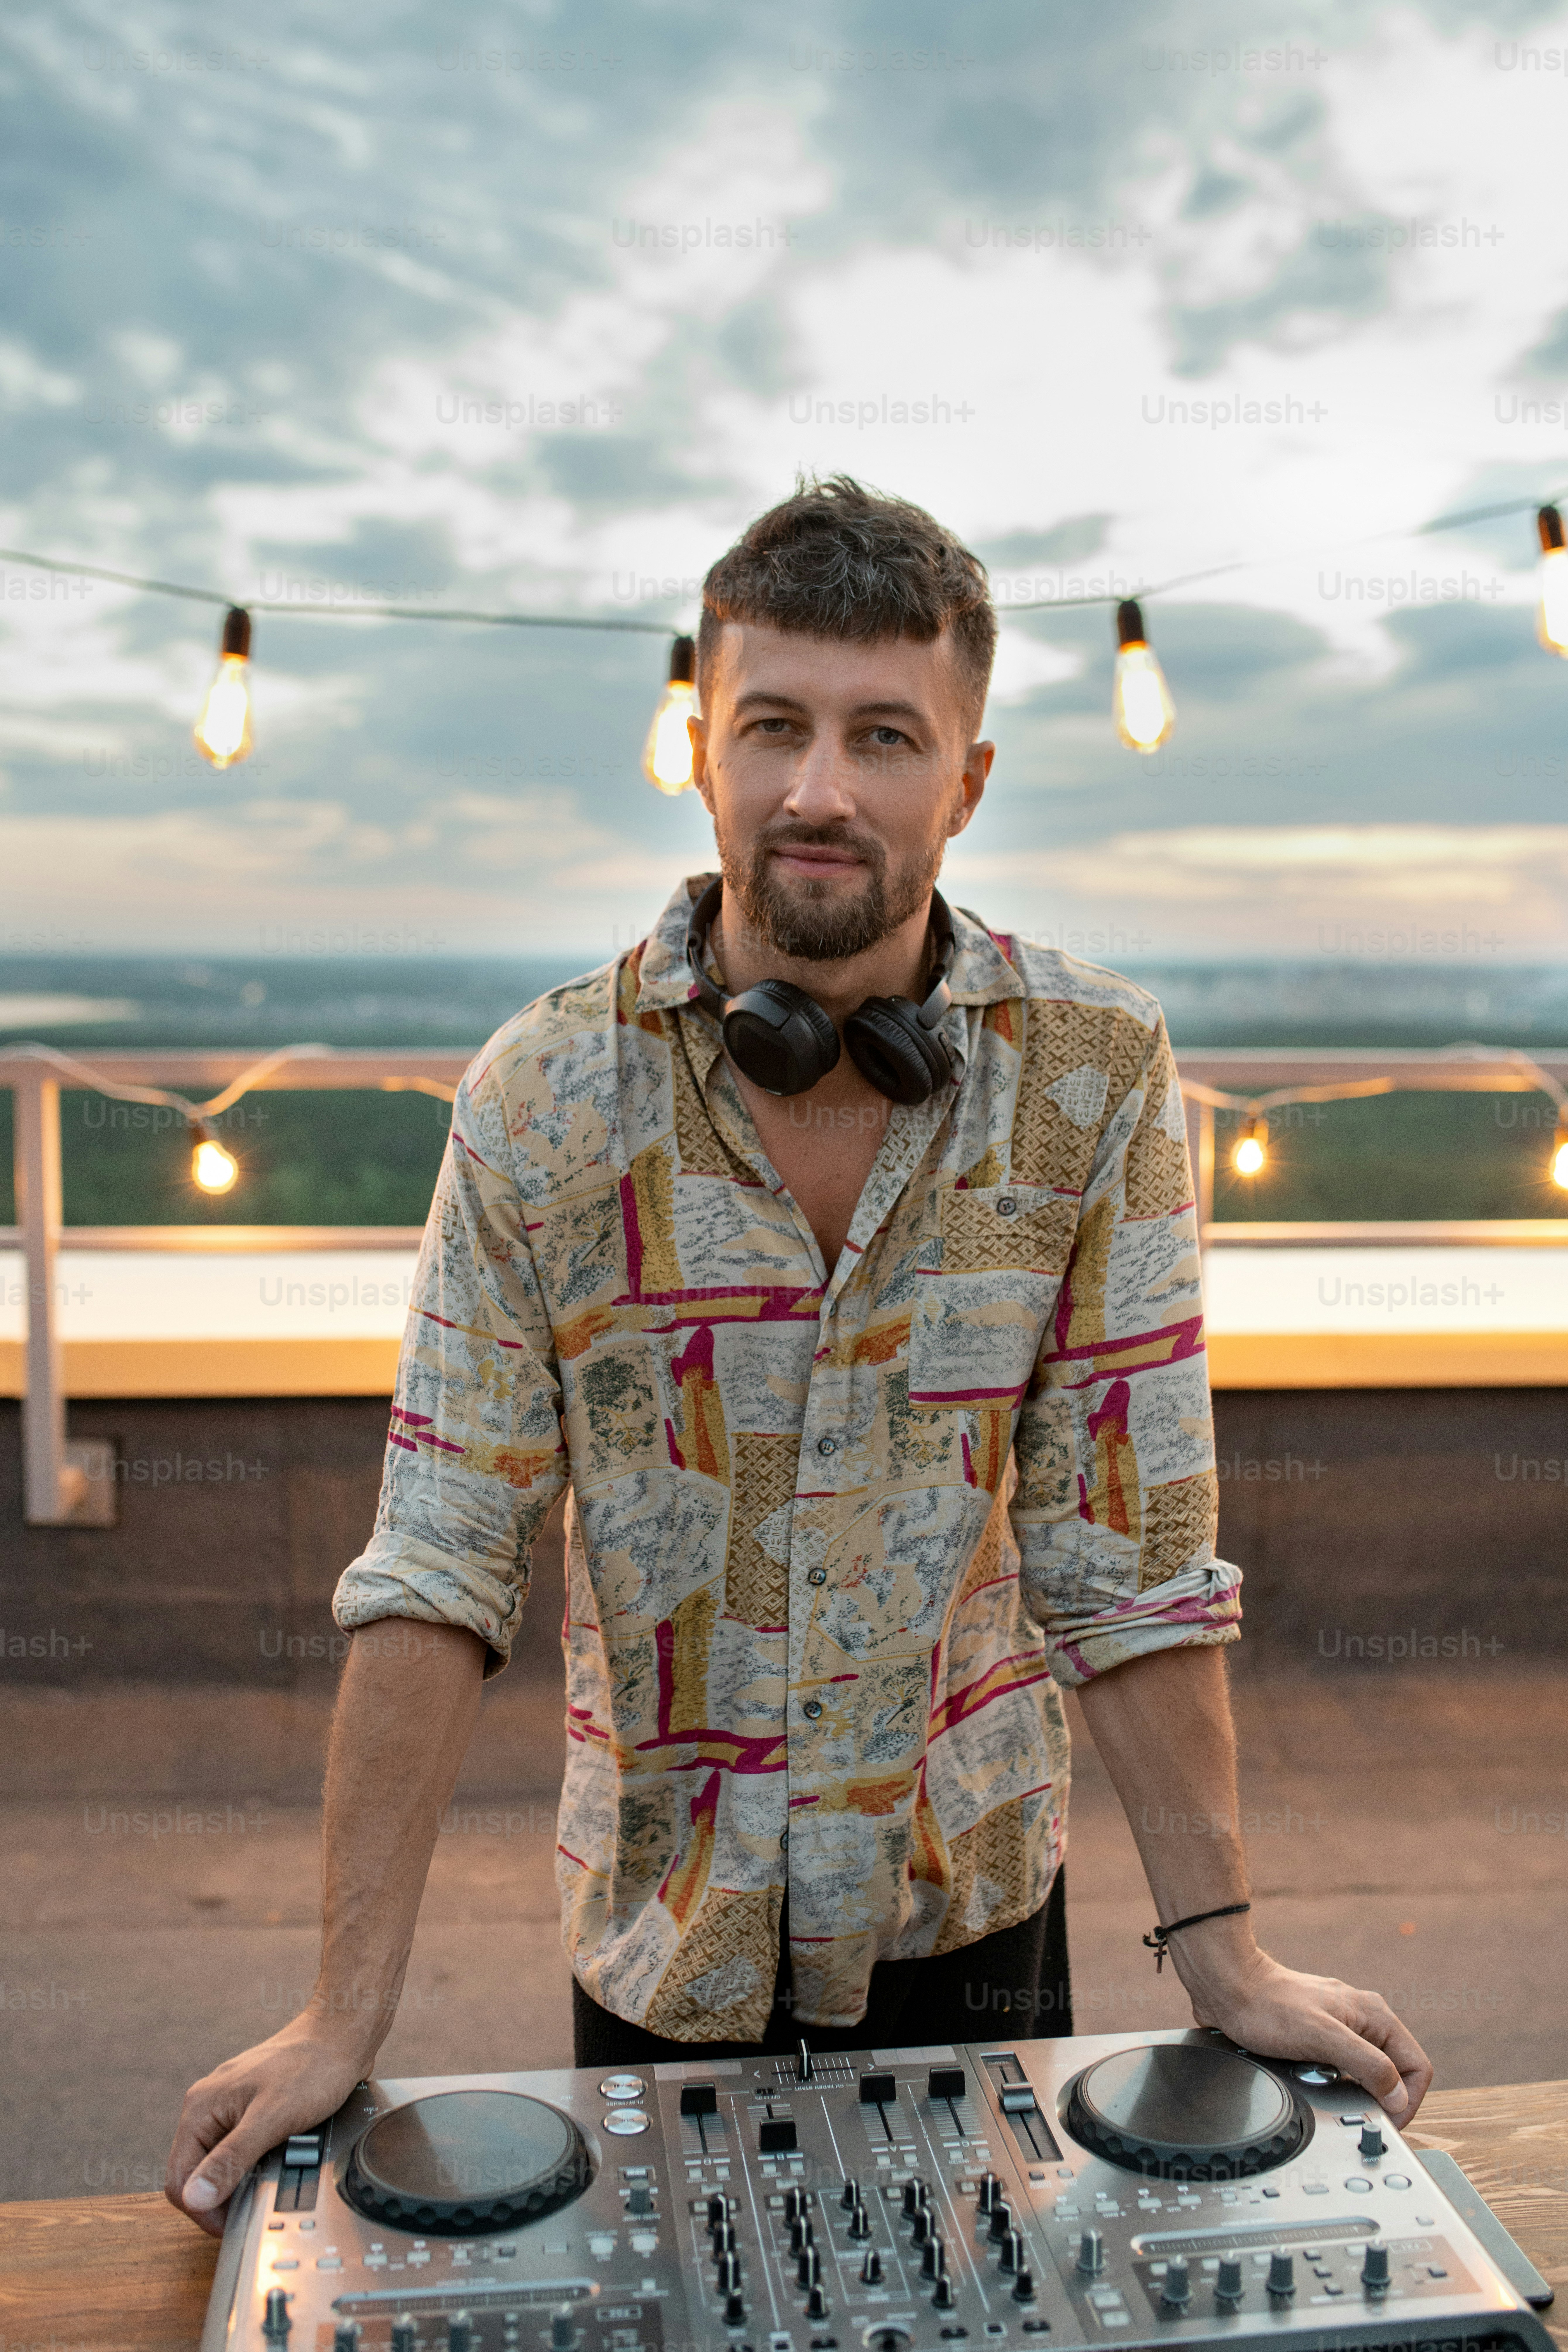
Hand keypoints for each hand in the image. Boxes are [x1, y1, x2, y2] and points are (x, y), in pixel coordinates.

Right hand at [165, 2019, 370, 2236]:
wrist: (340, 2035)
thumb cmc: (311, 2067)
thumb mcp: (271, 2118)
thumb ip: (231, 2158)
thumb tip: (195, 2197)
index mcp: (201, 2107)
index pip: (179, 2178)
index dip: (202, 2210)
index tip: (230, 2225)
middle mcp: (208, 2105)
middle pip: (195, 2171)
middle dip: (218, 2196)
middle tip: (250, 2208)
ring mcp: (228, 2105)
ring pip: (216, 2160)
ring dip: (234, 2179)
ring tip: (263, 2185)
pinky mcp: (249, 2107)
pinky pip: (237, 2145)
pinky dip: (249, 2162)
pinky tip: (271, 2163)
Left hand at [1184, 1949, 1432, 2120]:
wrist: (1228, 1989)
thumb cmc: (1269, 2006)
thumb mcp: (1324, 2038)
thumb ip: (1367, 2064)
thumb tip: (1397, 2096)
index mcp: (1375, 2015)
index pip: (1416, 2067)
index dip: (1408, 2100)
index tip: (1386, 2119)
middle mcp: (1363, 2021)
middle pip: (1394, 2073)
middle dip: (1382, 2097)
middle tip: (1359, 2113)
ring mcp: (1341, 2030)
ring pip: (1367, 2073)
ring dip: (1356, 2090)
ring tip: (1333, 2094)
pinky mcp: (1320, 2039)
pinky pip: (1342, 2070)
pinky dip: (1335, 2084)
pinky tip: (1316, 2084)